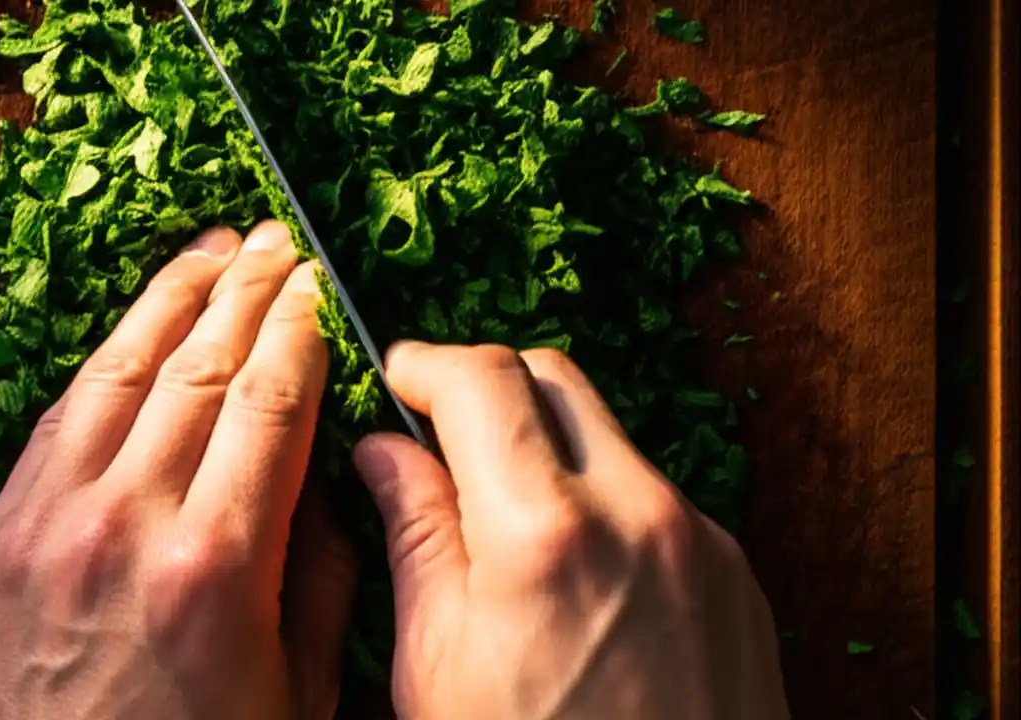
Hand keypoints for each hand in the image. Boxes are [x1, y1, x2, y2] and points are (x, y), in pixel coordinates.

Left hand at [0, 221, 357, 719]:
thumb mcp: (295, 691)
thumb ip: (321, 575)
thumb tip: (324, 478)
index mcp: (214, 567)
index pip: (270, 402)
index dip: (298, 329)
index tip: (317, 283)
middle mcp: (125, 525)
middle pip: (199, 369)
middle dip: (246, 292)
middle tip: (275, 241)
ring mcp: (49, 523)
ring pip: (120, 372)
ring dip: (170, 300)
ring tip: (210, 249)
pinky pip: (60, 418)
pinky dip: (107, 360)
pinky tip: (138, 329)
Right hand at [354, 343, 790, 719]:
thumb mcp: (437, 669)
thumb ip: (415, 537)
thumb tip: (384, 454)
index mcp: (545, 538)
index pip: (482, 380)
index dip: (425, 363)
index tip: (398, 376)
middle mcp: (638, 515)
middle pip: (553, 377)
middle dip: (486, 383)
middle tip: (439, 424)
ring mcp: (697, 540)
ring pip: (607, 431)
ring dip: (544, 440)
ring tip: (499, 505)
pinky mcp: (731, 570)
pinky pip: (652, 492)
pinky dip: (600, 494)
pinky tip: (568, 560)